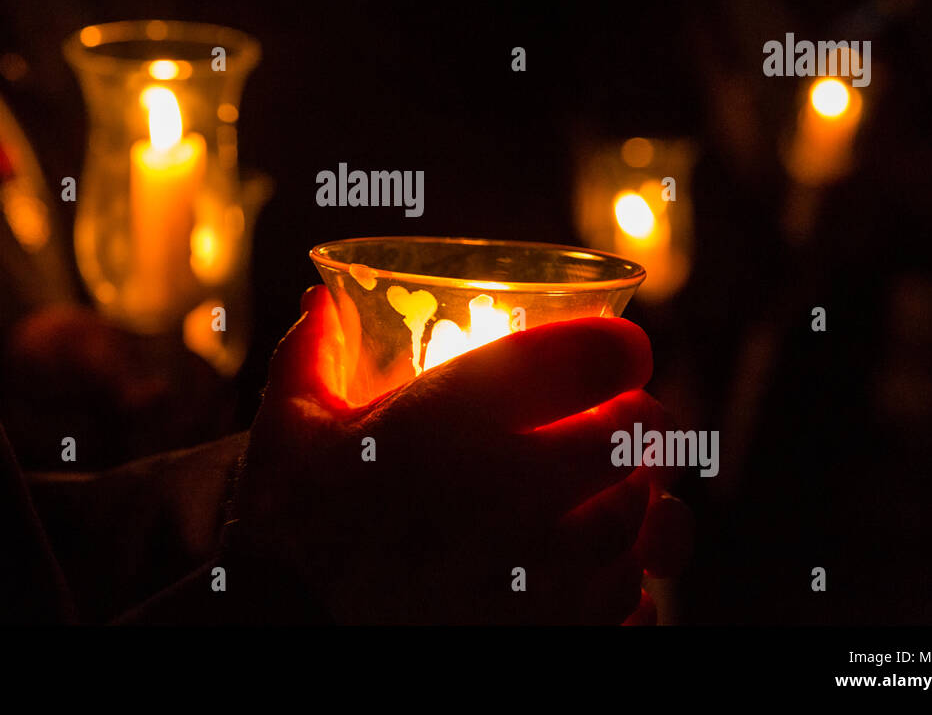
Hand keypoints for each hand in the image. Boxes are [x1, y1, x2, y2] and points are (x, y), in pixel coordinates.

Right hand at [229, 286, 688, 622]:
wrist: (288, 624)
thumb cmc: (297, 519)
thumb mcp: (289, 425)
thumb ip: (311, 352)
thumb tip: (323, 298)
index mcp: (454, 419)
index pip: (596, 357)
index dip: (618, 348)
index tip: (614, 353)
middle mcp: (510, 491)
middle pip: (636, 430)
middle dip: (637, 416)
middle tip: (618, 417)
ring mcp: (540, 573)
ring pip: (643, 513)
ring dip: (637, 493)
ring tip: (601, 488)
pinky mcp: (552, 633)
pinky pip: (633, 594)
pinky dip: (627, 573)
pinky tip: (589, 563)